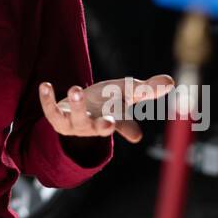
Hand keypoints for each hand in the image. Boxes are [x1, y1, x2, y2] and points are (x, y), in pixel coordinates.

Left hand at [40, 74, 175, 143]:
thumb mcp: (126, 93)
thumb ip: (147, 89)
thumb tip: (171, 82)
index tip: (136, 135)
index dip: (128, 128)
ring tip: (76, 89)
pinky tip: (45, 85)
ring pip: (76, 120)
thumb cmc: (106, 101)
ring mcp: (74, 124)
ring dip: (77, 106)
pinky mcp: (57, 118)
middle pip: (98, 128)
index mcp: (112, 121)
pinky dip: (47, 99)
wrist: (78, 109)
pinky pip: (51, 111)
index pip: (123, 125)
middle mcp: (93, 126)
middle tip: (109, 123)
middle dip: (103, 126)